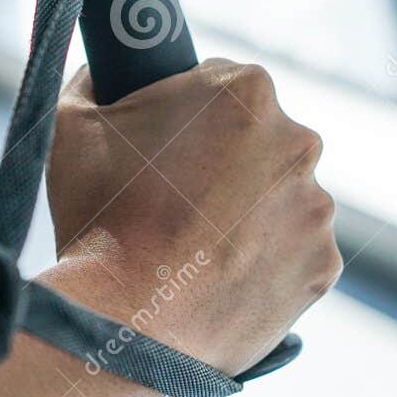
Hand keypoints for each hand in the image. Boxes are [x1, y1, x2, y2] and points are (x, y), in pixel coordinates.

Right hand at [43, 59, 339, 378]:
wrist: (129, 322)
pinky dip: (264, 263)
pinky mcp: (323, 265)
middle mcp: (298, 141)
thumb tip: (102, 74)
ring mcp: (316, 208)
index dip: (186, 112)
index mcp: (246, 91)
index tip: (164, 145)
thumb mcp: (73, 126)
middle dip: (224, 162)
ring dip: (247, 214)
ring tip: (192, 249)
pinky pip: (294, 254)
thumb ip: (95, 82)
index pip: (222, 84)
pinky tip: (218, 278)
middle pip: (259, 140)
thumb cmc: (98, 220)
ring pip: (280, 198)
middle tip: (173, 201)